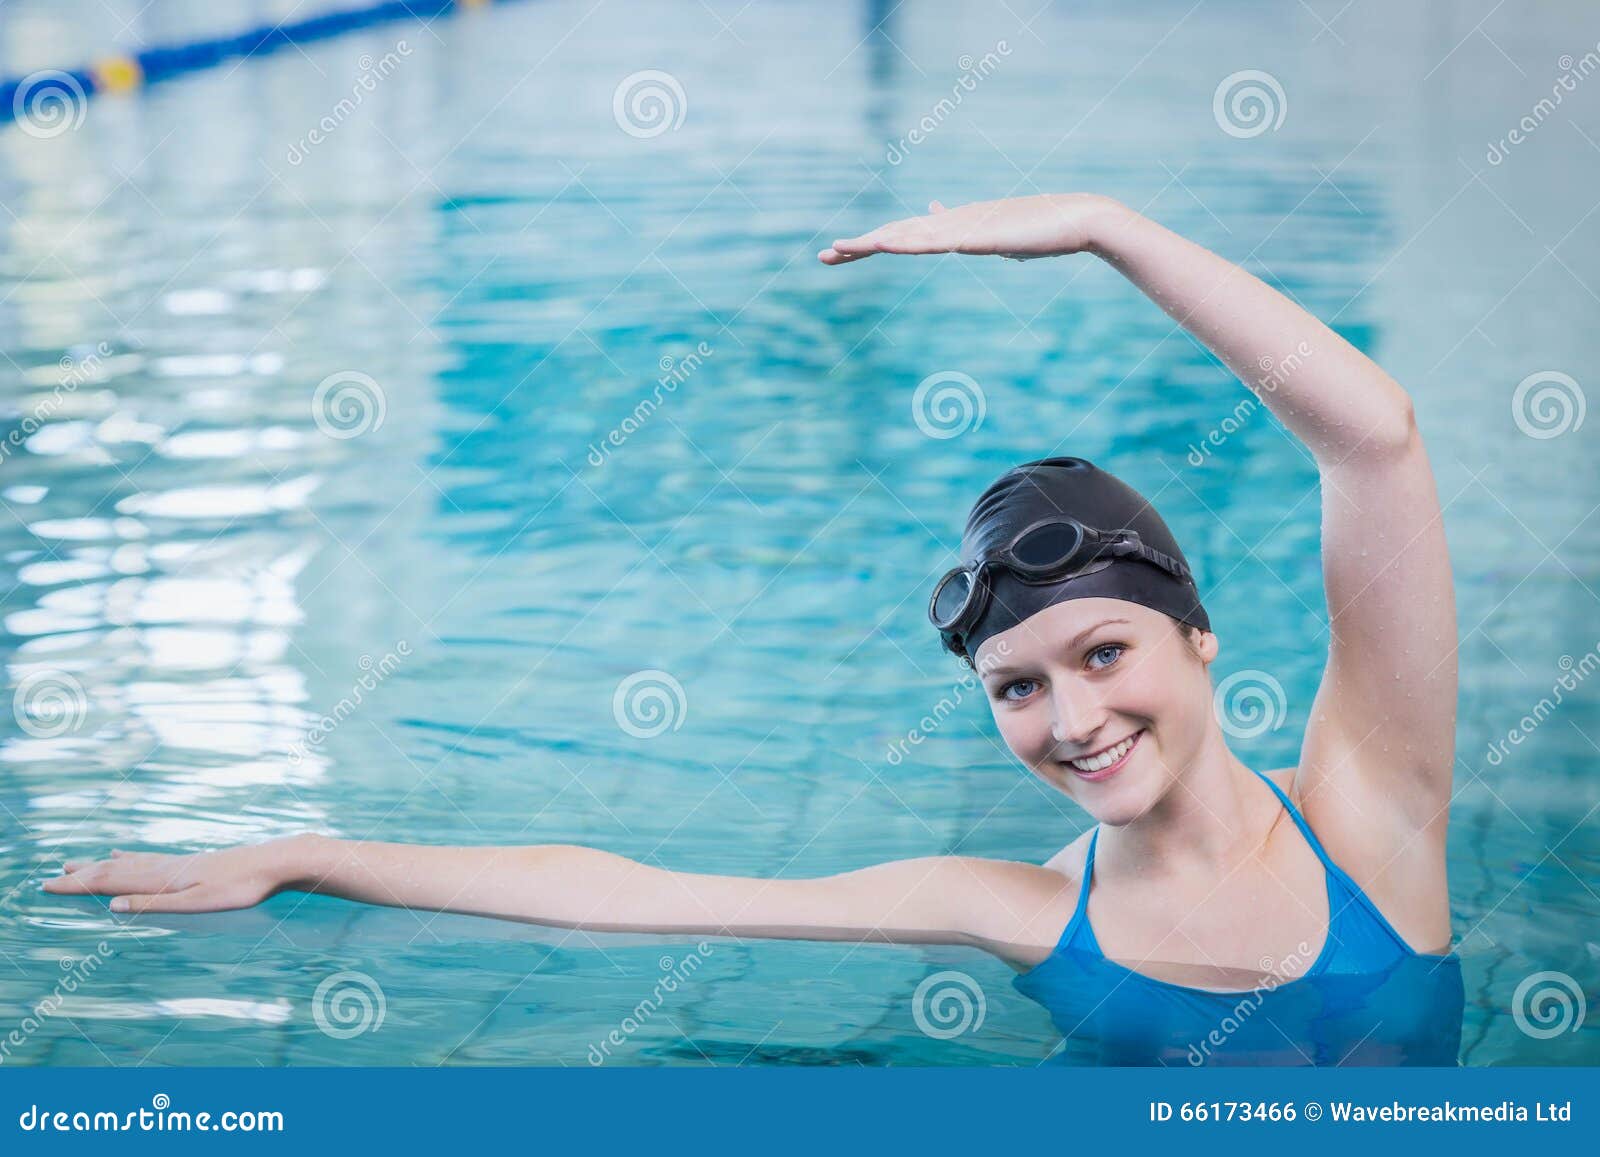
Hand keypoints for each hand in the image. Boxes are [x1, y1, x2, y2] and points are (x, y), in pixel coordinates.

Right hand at [40, 837, 311, 913]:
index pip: (110, 881)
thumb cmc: (242, 887)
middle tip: (53, 876)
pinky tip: (125, 852)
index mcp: (163, 878)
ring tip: (79, 863)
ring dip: (101, 864)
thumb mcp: (198, 903)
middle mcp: (166, 866)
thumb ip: (155, 904)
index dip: (79, 885)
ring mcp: (179, 862)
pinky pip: (150, 857)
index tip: (47, 886)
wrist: (276, 861)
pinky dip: (130, 856)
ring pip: (130, 862)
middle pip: (115, 869)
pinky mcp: (193, 861)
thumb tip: (111, 906)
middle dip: (83, 874)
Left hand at [818, 193, 1123, 264]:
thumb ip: (979, 237)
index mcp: (954, 225)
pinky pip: (934, 241)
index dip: (871, 244)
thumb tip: (963, 229)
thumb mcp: (1001, 240)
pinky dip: (905, 243)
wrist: (1079, 219)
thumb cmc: (1045, 232)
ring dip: (871, 243)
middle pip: (896, 234)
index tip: (841, 253)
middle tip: (822, 257)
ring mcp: (963, 226)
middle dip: (858, 246)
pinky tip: (882, 244)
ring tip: (837, 249)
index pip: (904, 236)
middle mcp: (952, 221)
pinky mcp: (977, 234)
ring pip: (907, 236)